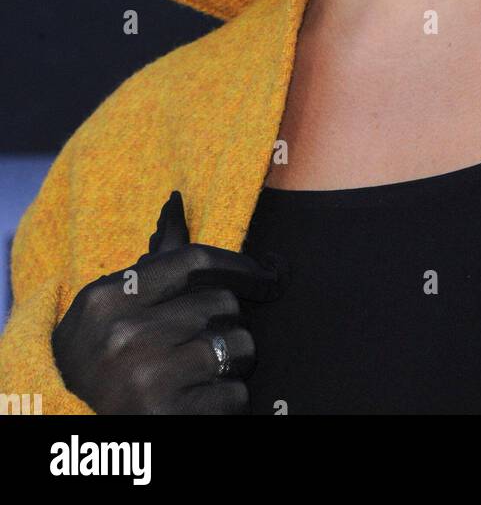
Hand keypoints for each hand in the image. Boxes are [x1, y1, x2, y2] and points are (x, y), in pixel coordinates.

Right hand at [51, 189, 279, 413]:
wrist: (63, 430)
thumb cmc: (93, 366)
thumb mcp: (105, 312)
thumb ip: (151, 264)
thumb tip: (177, 202)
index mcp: (108, 300)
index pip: (194, 261)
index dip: (239, 265)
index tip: (266, 274)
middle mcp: (126, 335)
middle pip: (222, 302)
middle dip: (227, 321)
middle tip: (208, 341)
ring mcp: (147, 378)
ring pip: (237, 345)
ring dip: (234, 360)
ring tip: (207, 373)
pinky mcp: (170, 417)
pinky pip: (235, 394)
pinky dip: (228, 400)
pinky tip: (203, 403)